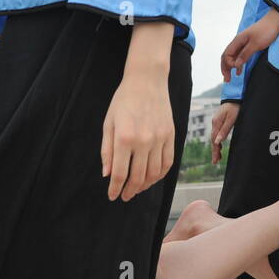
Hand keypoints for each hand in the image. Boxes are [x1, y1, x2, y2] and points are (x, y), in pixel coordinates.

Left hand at [100, 70, 174, 201]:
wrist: (147, 81)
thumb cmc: (123, 101)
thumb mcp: (108, 123)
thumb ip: (107, 150)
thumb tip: (107, 175)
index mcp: (124, 138)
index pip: (120, 173)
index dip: (115, 188)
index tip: (112, 196)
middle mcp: (143, 141)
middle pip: (138, 177)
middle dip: (129, 191)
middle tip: (124, 196)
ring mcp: (160, 139)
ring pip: (154, 173)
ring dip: (145, 186)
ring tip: (137, 189)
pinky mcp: (171, 136)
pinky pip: (168, 163)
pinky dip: (160, 175)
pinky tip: (153, 178)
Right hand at [211, 102, 238, 163]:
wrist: (235, 97)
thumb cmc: (235, 107)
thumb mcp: (232, 119)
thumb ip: (225, 130)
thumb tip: (217, 142)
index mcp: (216, 123)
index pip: (214, 140)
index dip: (215, 151)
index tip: (215, 160)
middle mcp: (215, 123)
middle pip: (213, 140)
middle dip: (214, 151)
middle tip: (215, 162)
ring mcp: (216, 122)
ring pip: (214, 137)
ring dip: (216, 147)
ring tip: (218, 157)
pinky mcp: (219, 121)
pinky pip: (217, 133)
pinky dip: (217, 140)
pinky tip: (219, 144)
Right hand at [220, 8, 278, 81]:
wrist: (275, 22)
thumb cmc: (266, 31)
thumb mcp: (256, 44)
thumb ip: (245, 54)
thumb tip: (235, 64)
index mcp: (238, 41)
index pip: (227, 54)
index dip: (228, 64)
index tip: (236, 70)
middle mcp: (238, 42)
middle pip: (227, 56)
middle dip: (225, 68)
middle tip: (227, 80)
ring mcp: (243, 43)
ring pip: (233, 57)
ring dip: (230, 67)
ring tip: (230, 78)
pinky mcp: (249, 45)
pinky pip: (240, 56)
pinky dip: (238, 64)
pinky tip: (239, 71)